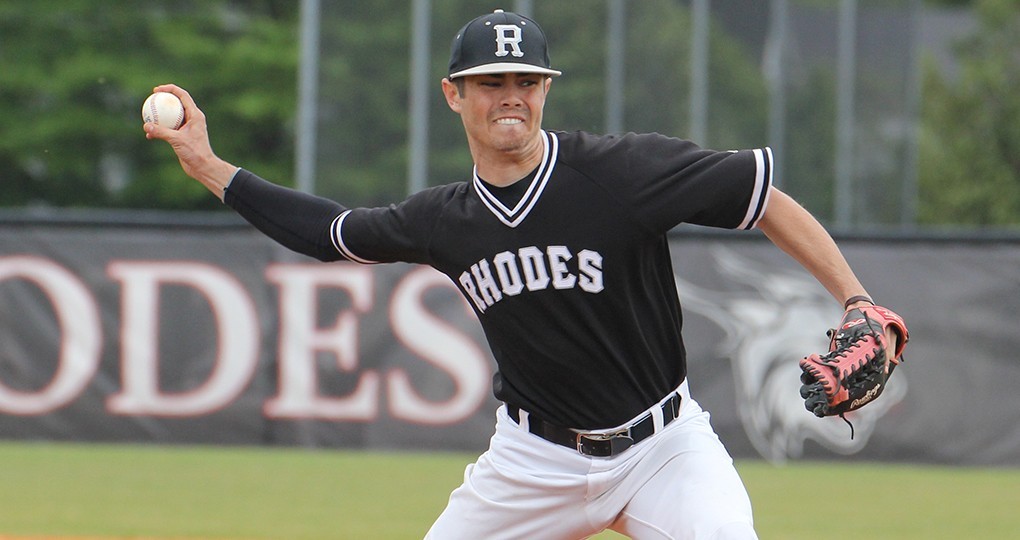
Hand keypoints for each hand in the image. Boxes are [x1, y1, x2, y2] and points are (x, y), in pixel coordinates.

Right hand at [143, 84, 237, 199]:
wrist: (202, 167)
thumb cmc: (195, 152)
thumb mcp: (177, 140)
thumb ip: (161, 132)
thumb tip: (146, 126)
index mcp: (195, 115)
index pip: (183, 95)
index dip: (170, 89)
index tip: (157, 90)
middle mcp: (192, 118)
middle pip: (176, 103)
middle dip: (163, 99)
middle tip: (151, 98)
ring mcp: (187, 127)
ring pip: (171, 116)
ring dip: (160, 116)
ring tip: (147, 115)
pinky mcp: (182, 136)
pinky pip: (169, 129)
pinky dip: (160, 130)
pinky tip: (149, 134)